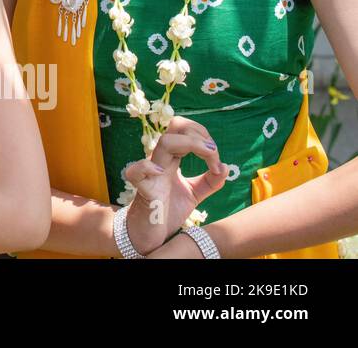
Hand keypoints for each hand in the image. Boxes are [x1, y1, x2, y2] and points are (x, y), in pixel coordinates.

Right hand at [122, 116, 226, 254]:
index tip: (216, 159)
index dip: (203, 136)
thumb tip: (226, 167)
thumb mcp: (194, 194)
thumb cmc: (169, 210)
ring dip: (192, 145)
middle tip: (214, 155)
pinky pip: (134, 172)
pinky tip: (162, 174)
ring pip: (165, 143)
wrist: (152, 234)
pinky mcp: (143, 191)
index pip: (183, 129)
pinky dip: (148, 168)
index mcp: (171, 158)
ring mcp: (151, 173)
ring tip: (210, 163)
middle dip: (199, 134)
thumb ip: (210, 181)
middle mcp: (161, 160)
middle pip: (175, 127)